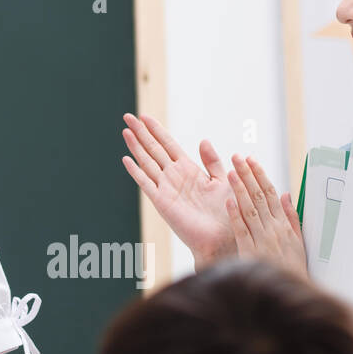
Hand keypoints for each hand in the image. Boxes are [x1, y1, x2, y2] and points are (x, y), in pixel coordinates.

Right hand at [120, 112, 235, 268]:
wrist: (223, 237)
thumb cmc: (226, 212)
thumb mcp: (223, 180)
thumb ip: (212, 161)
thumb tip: (203, 140)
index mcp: (188, 170)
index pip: (168, 145)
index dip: (157, 130)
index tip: (145, 116)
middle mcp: (174, 177)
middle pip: (154, 149)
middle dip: (141, 132)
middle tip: (128, 116)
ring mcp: (166, 189)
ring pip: (147, 162)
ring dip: (136, 146)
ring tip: (125, 130)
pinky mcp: (162, 202)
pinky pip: (146, 183)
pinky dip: (136, 171)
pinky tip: (126, 159)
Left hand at [225, 154, 308, 277]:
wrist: (292, 292)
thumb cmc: (293, 268)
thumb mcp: (298, 241)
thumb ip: (291, 217)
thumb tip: (284, 194)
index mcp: (284, 224)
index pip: (270, 193)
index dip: (259, 174)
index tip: (250, 160)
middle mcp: (273, 229)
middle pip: (258, 196)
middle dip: (247, 175)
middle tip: (236, 157)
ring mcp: (262, 240)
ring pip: (249, 209)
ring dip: (239, 189)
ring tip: (230, 172)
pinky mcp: (251, 253)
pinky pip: (243, 231)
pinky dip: (235, 215)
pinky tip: (228, 201)